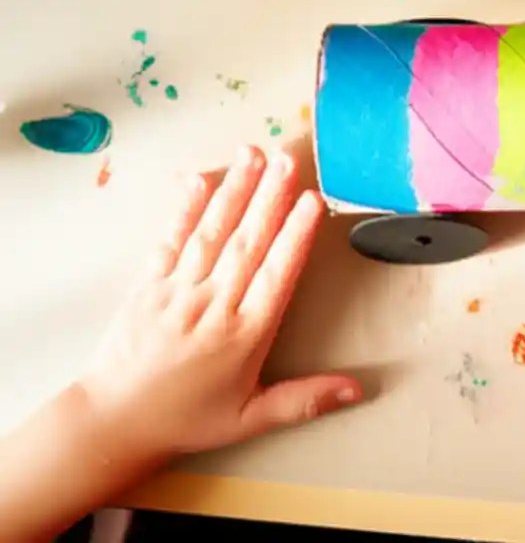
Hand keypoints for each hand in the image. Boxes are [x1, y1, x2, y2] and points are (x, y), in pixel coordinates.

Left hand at [77, 146, 362, 460]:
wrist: (115, 421)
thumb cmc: (187, 420)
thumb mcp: (252, 418)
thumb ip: (305, 401)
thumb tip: (358, 390)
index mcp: (244, 336)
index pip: (277, 275)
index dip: (295, 236)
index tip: (313, 202)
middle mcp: (213, 307)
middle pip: (248, 244)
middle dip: (270, 197)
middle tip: (289, 158)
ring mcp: (177, 292)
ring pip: (212, 233)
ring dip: (234, 190)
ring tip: (252, 154)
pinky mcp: (147, 286)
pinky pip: (170, 241)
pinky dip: (185, 209)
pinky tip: (199, 179)